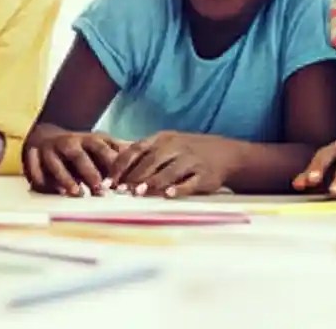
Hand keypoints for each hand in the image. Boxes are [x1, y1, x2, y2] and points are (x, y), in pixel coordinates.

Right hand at [23, 129, 125, 195]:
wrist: (45, 134)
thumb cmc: (80, 147)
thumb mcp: (100, 144)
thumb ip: (118, 152)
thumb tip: (143, 156)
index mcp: (87, 139)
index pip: (101, 149)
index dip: (110, 164)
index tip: (119, 182)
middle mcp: (67, 142)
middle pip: (78, 156)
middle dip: (89, 173)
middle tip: (100, 190)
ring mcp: (48, 149)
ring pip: (55, 163)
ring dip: (65, 178)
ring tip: (76, 193)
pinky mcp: (31, 156)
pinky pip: (34, 169)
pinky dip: (40, 180)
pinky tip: (50, 193)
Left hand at [107, 131, 229, 197]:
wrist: (226, 153)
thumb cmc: (188, 151)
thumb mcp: (167, 144)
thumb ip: (144, 154)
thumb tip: (114, 170)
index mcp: (162, 139)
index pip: (136, 150)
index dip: (121, 166)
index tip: (109, 181)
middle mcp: (176, 147)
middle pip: (151, 161)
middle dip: (134, 176)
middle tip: (121, 191)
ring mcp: (191, 160)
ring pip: (169, 171)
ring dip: (152, 182)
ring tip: (138, 193)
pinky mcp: (205, 176)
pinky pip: (190, 183)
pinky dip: (178, 189)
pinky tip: (168, 196)